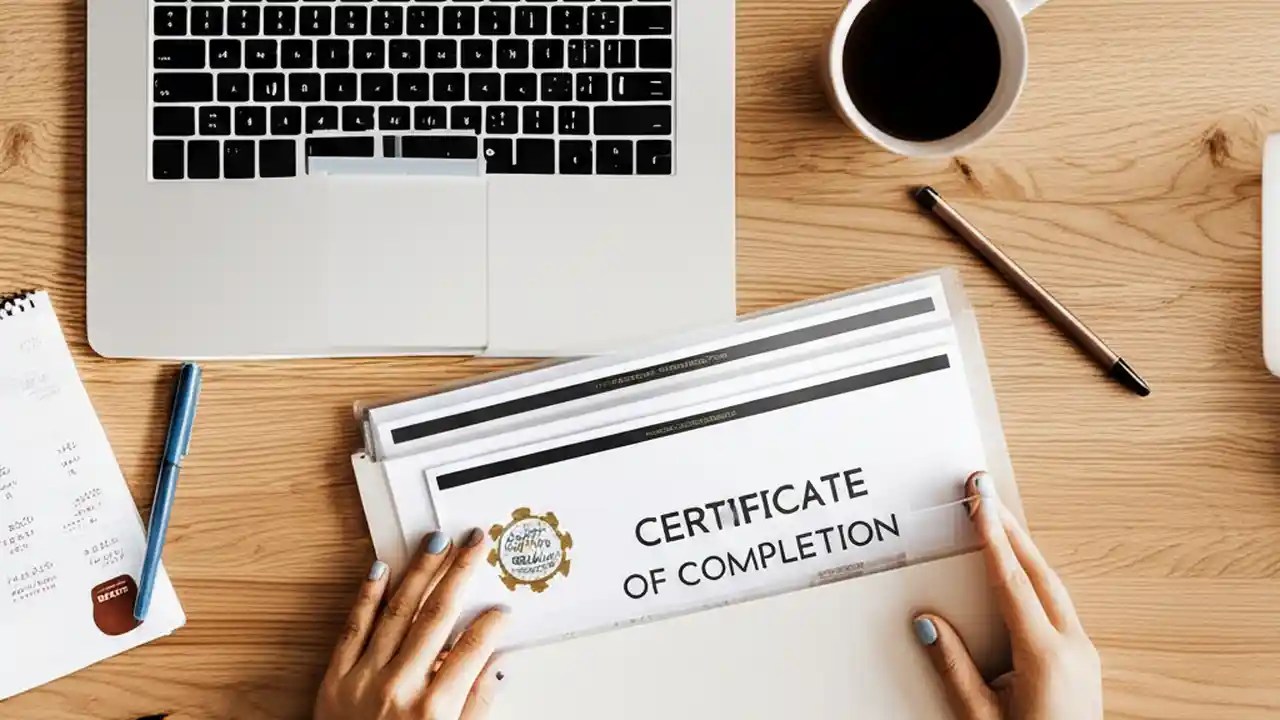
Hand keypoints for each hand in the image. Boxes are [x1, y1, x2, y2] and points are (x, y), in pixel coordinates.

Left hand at [315, 529, 508, 719]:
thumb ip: (476, 706)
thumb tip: (496, 666)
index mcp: (435, 709)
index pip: (473, 647)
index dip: (492, 623)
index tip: (502, 609)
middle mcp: (400, 687)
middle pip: (437, 615)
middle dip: (460, 572)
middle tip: (475, 542)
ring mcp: (364, 679)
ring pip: (397, 611)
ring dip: (420, 570)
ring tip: (436, 542)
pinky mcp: (334, 680)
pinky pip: (352, 627)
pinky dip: (366, 596)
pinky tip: (380, 569)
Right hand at [913, 472, 1102, 719]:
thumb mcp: (981, 718)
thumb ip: (953, 668)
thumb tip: (928, 622)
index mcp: (1046, 656)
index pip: (1011, 581)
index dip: (990, 536)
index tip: (978, 499)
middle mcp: (1073, 647)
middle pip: (1039, 572)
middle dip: (1009, 529)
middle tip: (982, 493)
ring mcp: (1084, 654)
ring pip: (1053, 586)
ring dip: (1023, 551)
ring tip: (995, 521)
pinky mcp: (1084, 663)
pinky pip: (1058, 606)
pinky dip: (1034, 579)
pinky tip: (1018, 571)